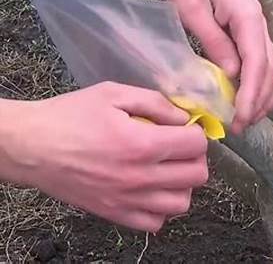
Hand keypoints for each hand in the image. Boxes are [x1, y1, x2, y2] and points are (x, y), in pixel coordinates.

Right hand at [0, 82, 207, 231]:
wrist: (31, 146)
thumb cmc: (69, 117)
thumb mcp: (113, 94)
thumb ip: (155, 102)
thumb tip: (184, 118)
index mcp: (142, 144)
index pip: (196, 144)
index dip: (196, 132)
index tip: (186, 128)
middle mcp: (140, 177)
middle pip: (197, 175)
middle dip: (195, 157)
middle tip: (180, 147)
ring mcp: (128, 200)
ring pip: (181, 203)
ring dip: (183, 184)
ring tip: (169, 169)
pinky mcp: (114, 214)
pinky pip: (155, 223)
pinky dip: (161, 208)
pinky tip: (152, 190)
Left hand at [164, 0, 272, 132]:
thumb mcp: (192, 9)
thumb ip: (213, 42)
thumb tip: (231, 75)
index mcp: (247, 17)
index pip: (257, 63)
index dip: (251, 94)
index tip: (240, 117)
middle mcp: (261, 25)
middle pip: (272, 71)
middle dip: (258, 102)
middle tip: (240, 126)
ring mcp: (261, 30)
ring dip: (268, 97)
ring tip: (249, 119)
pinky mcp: (255, 35)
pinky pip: (272, 64)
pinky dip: (268, 86)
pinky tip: (256, 100)